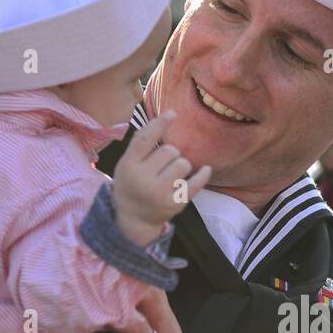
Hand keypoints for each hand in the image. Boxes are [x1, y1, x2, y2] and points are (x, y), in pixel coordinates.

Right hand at [112, 110, 210, 245]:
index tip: (173, 113)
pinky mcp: (175, 204)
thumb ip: (141, 145)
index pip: (144, 139)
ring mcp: (160, 193)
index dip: (159, 124)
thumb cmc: (132, 183)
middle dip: (170, 154)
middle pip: (169, 150)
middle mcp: (143, 179)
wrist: (134, 219)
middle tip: (162, 165)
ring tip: (171, 174)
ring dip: (181, 165)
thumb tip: (168, 116)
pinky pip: (195, 183)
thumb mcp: (126, 164)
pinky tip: (206, 169)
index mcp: (128, 165)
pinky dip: (203, 175)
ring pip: (183, 164)